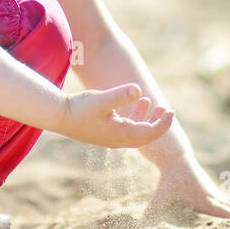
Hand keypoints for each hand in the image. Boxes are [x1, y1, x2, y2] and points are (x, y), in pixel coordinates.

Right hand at [57, 84, 173, 147]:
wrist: (58, 116)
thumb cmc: (80, 107)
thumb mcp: (103, 99)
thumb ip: (121, 95)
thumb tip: (139, 89)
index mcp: (121, 134)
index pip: (150, 133)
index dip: (163, 124)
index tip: (171, 112)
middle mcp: (118, 139)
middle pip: (145, 135)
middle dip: (158, 123)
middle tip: (167, 109)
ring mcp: (110, 137)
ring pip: (135, 131)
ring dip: (145, 118)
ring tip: (148, 101)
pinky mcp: (103, 131)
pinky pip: (125, 127)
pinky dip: (133, 116)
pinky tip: (133, 101)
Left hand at [146, 156, 229, 221]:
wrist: (176, 160)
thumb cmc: (169, 180)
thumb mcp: (160, 196)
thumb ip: (151, 211)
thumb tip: (139, 225)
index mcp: (206, 200)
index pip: (225, 212)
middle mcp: (213, 197)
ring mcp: (214, 193)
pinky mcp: (212, 191)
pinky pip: (228, 201)